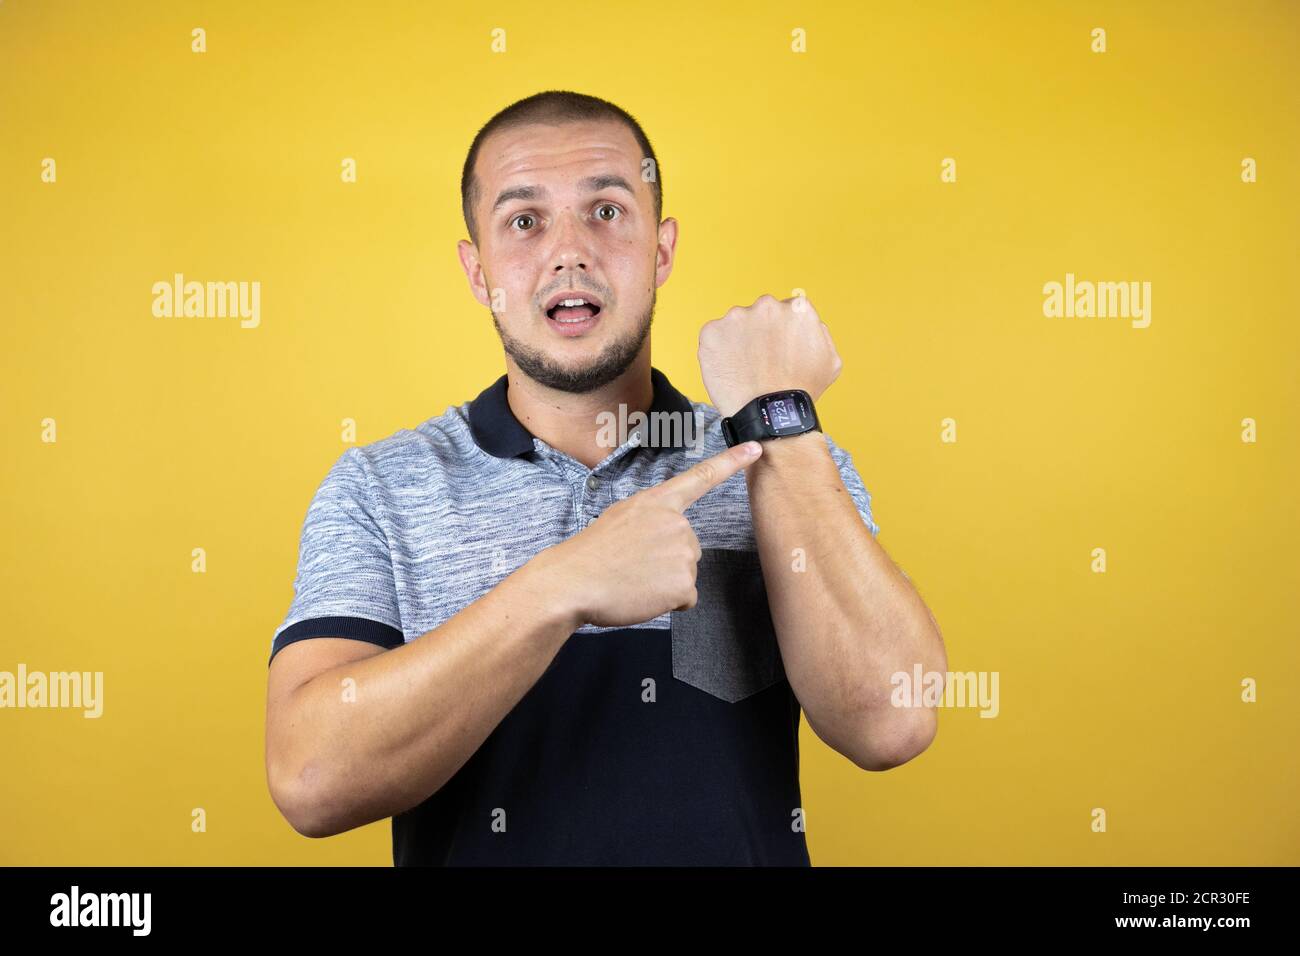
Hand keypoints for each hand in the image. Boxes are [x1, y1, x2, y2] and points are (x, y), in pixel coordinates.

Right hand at [544, 441, 762, 627]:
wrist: (573, 582)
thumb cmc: (590, 554)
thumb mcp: (620, 518)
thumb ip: (650, 520)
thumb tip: (662, 541)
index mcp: (658, 502)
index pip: (701, 478)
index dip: (731, 462)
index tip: (756, 448)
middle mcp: (677, 523)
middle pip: (689, 547)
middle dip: (667, 560)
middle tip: (633, 565)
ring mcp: (683, 553)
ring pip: (686, 573)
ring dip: (664, 582)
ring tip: (633, 578)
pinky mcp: (684, 584)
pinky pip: (685, 598)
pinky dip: (667, 601)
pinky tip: (642, 594)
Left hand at [698, 293, 841, 417]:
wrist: (770, 414)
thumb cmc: (801, 390)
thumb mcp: (830, 359)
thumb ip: (819, 330)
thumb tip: (803, 316)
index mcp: (796, 308)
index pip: (786, 309)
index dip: (783, 330)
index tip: (779, 348)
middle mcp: (766, 306)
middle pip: (761, 313)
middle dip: (760, 331)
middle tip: (763, 360)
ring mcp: (736, 317)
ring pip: (736, 324)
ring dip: (739, 340)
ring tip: (746, 368)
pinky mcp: (712, 332)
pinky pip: (714, 336)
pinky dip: (719, 350)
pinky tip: (731, 369)